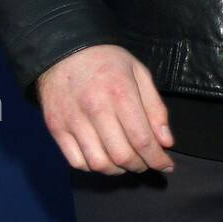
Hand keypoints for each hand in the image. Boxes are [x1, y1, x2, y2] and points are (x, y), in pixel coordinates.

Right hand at [36, 44, 174, 174]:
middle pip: (121, 156)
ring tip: (126, 162)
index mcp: (120, 93)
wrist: (63, 51)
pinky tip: (103, 158)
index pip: (142, 139)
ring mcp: (73, 121)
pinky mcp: (57, 128)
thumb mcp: (139, 73)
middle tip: (146, 162)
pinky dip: (93, 167)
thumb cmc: (106, 61)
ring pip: (98, 163)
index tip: (166, 165)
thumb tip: (165, 141)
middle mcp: (96, 109)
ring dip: (117, 170)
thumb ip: (155, 108)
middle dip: (140, 166)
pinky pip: (76, 162)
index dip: (157, 159)